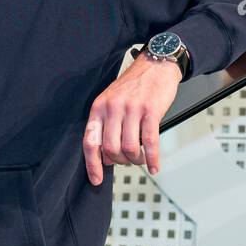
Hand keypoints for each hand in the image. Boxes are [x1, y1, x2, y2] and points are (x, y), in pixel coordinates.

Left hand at [83, 52, 180, 184]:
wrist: (155, 65)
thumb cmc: (134, 85)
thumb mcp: (111, 101)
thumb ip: (106, 126)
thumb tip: (105, 156)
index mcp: (99, 107)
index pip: (90, 141)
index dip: (92, 164)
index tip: (96, 179)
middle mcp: (113, 108)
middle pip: (110, 148)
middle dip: (119, 161)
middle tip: (127, 161)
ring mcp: (132, 109)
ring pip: (129, 148)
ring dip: (135, 160)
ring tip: (140, 159)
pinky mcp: (151, 111)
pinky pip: (149, 143)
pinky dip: (152, 159)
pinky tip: (154, 165)